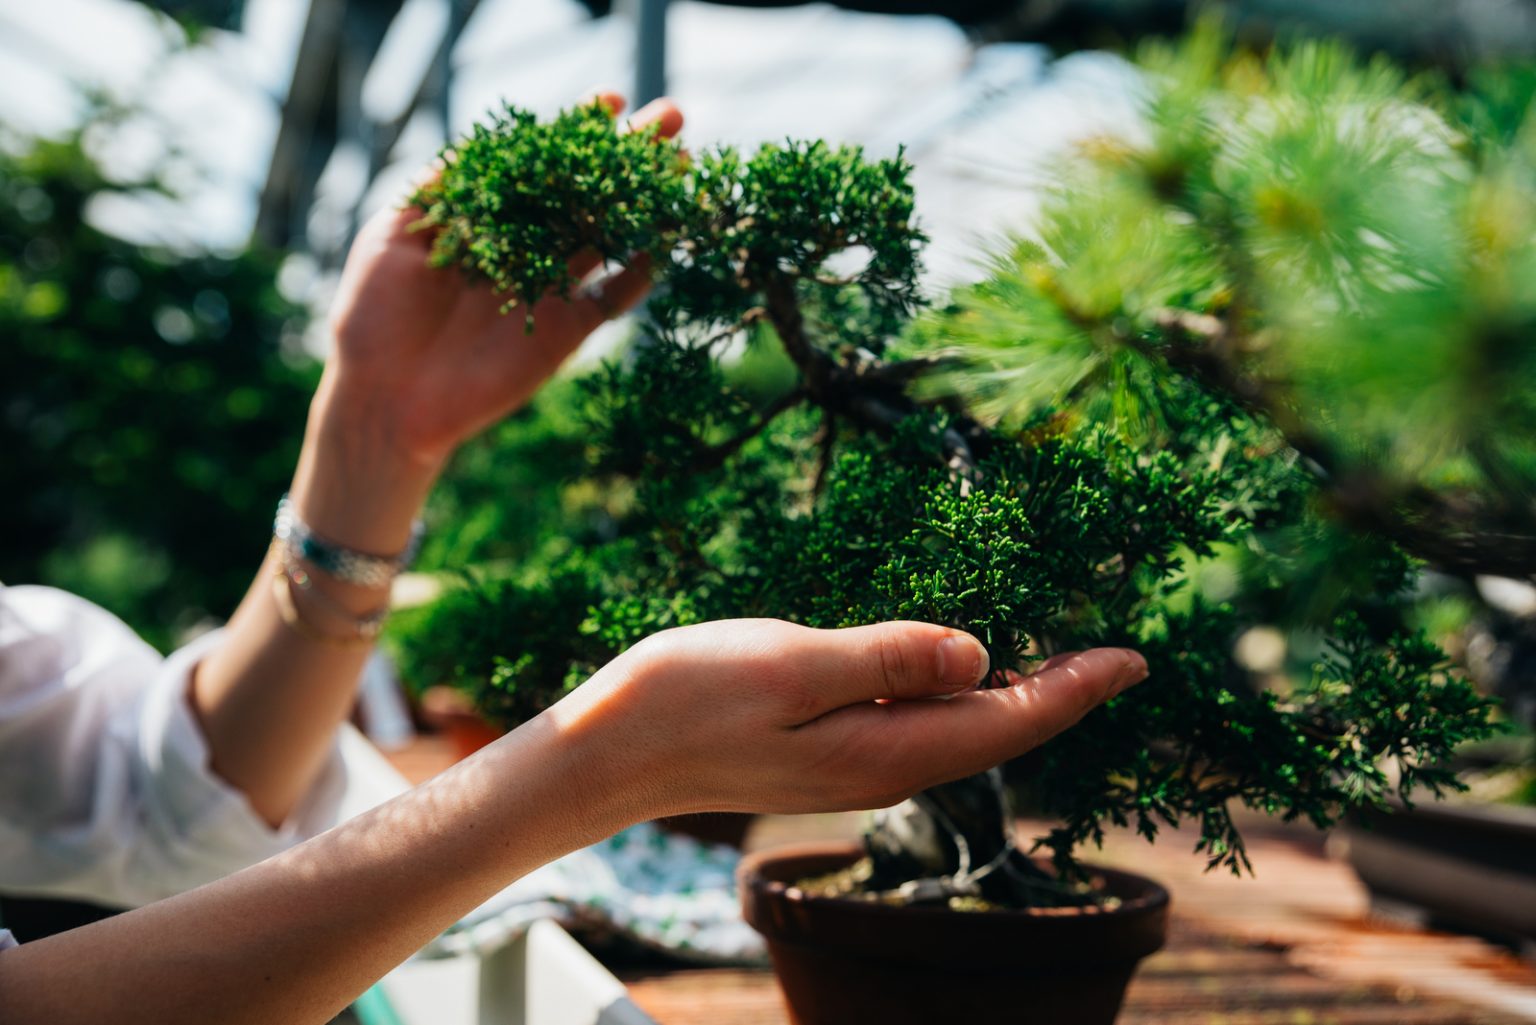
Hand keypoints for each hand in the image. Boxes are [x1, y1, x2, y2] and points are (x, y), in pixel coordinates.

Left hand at [287, 95, 682, 553]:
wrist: (386, 397)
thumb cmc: (375, 316)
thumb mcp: (394, 235)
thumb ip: (440, 188)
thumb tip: (485, 142)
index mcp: (488, 219)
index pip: (540, 165)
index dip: (574, 132)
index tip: (608, 101)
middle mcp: (526, 247)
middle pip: (586, 191)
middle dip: (629, 155)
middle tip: (671, 118)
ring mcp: (550, 287)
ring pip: (609, 236)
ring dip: (646, 202)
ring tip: (680, 167)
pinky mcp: (566, 331)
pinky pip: (613, 298)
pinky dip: (640, 274)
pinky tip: (664, 243)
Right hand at [553, 619, 1147, 819]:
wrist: (611, 752)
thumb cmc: (691, 699)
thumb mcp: (794, 666)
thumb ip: (890, 658)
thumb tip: (982, 652)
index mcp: (886, 749)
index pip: (1009, 720)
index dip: (1076, 687)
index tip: (1135, 656)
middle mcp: (883, 764)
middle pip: (997, 728)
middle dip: (1061, 692)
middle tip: (1116, 654)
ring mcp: (854, 759)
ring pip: (960, 725)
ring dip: (1014, 691)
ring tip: (1061, 654)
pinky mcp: (827, 745)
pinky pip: (918, 718)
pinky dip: (957, 687)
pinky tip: (962, 663)